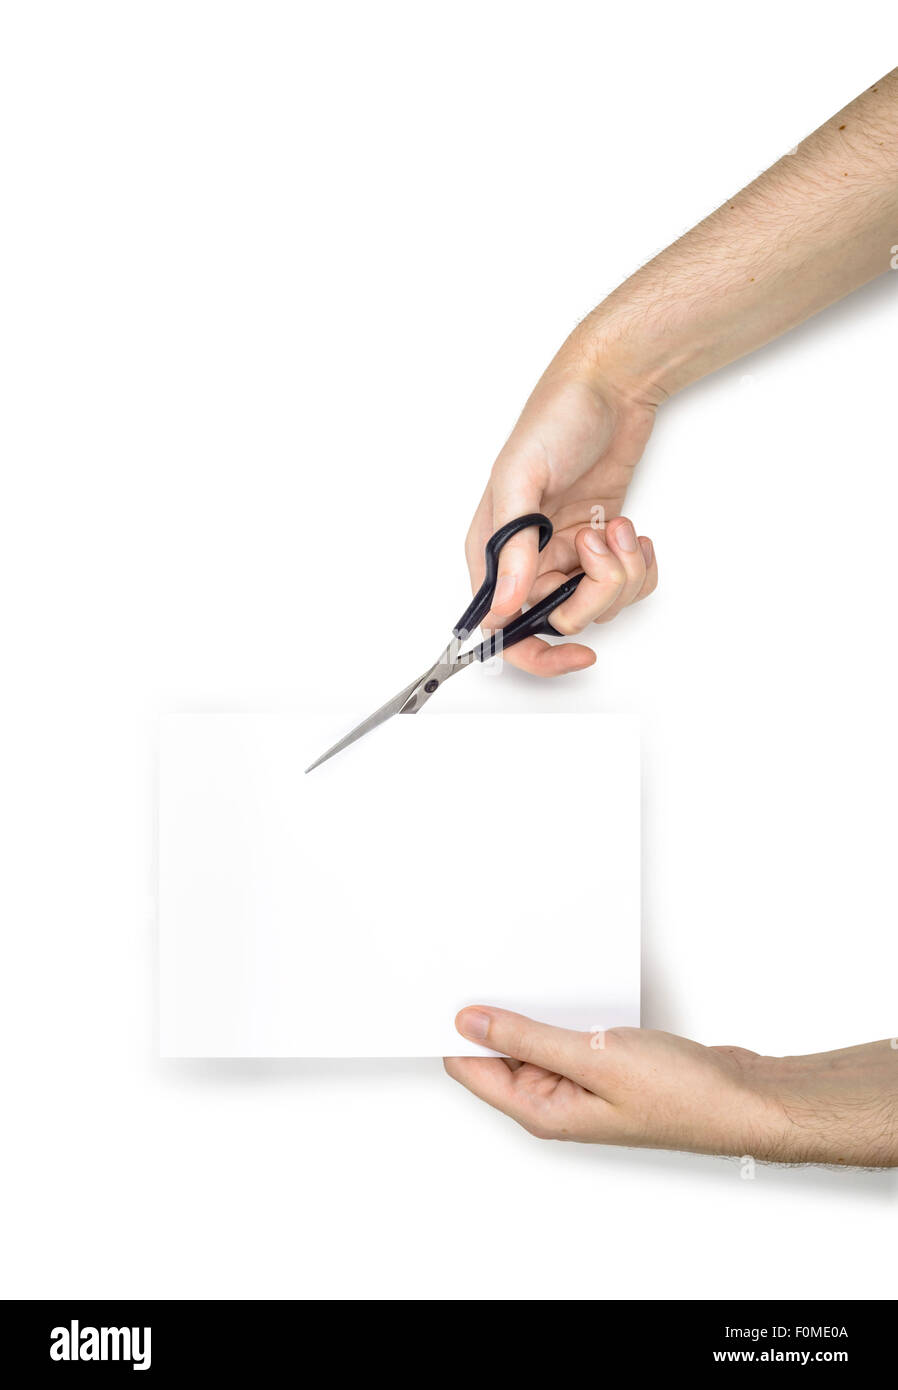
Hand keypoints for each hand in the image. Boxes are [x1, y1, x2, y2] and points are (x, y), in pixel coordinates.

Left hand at [445, 1007, 897, 1166]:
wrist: (740, 1097)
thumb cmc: (680, 1095)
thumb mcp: (593, 1057)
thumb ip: (527, 1038)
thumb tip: (469, 1023)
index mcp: (542, 1111)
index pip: (471, 1068)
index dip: (452, 1030)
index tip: (441, 989)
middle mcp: (555, 1101)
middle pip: (499, 1052)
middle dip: (490, 1011)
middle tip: (483, 960)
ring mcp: (580, 1084)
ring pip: (535, 1037)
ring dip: (531, 1006)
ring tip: (530, 966)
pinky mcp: (604, 1066)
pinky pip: (566, 1033)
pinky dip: (563, 1009)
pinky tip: (571, 985)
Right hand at [465, 363, 657, 674]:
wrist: (611, 386)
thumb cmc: (555, 418)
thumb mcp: (523, 478)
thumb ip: (514, 545)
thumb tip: (505, 603)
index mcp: (494, 549)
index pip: (502, 627)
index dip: (536, 653)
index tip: (576, 654)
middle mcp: (529, 558)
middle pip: (562, 619)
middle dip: (595, 591)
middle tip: (600, 543)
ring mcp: (568, 553)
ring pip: (600, 604)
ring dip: (621, 572)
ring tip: (618, 525)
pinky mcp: (604, 543)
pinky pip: (626, 584)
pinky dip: (639, 566)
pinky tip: (634, 531)